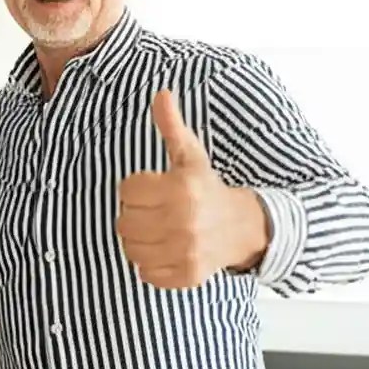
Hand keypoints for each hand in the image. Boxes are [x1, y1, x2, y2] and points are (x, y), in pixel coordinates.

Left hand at [116, 89, 268, 288]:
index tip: (153, 189)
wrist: (245, 227)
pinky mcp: (187, 275)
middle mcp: (184, 220)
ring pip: (131, 250)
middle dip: (135, 216)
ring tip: (159, 231)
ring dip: (140, 242)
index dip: (136, 189)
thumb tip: (162, 93)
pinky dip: (151, 265)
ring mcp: (186, 250)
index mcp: (181, 187)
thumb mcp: (191, 156)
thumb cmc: (209, 188)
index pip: (126, 191)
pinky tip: (167, 250)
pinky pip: (146, 273)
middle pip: (124, 222)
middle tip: (154, 212)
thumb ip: (171, 126)